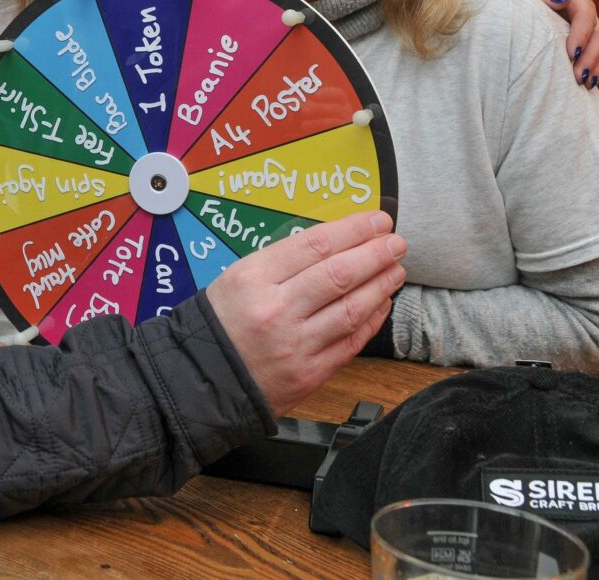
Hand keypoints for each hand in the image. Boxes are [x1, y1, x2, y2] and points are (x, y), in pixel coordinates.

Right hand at [204, 212, 405, 417]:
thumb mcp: (237, 278)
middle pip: (339, 274)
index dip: (353, 229)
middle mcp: (276, 310)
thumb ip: (282, 263)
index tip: (376, 221)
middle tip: (395, 242)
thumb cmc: (221, 322)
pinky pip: (350, 341)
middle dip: (375, 254)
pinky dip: (371, 319)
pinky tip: (382, 303)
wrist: (202, 377)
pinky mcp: (309, 373)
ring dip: (380, 285)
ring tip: (395, 269)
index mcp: (253, 279)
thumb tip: (335, 246)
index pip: (315, 245)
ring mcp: (295, 344)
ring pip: (352, 309)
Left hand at [498, 0, 598, 86]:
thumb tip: (561, 0)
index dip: (581, 34)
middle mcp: (584, 7)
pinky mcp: (582, 35)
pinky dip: (597, 66)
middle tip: (578, 76)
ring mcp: (585, 23)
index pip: (585, 14)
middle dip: (591, 56)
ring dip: (596, 64)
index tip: (571, 53)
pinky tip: (588, 83)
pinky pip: (598, 52)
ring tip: (583, 83)